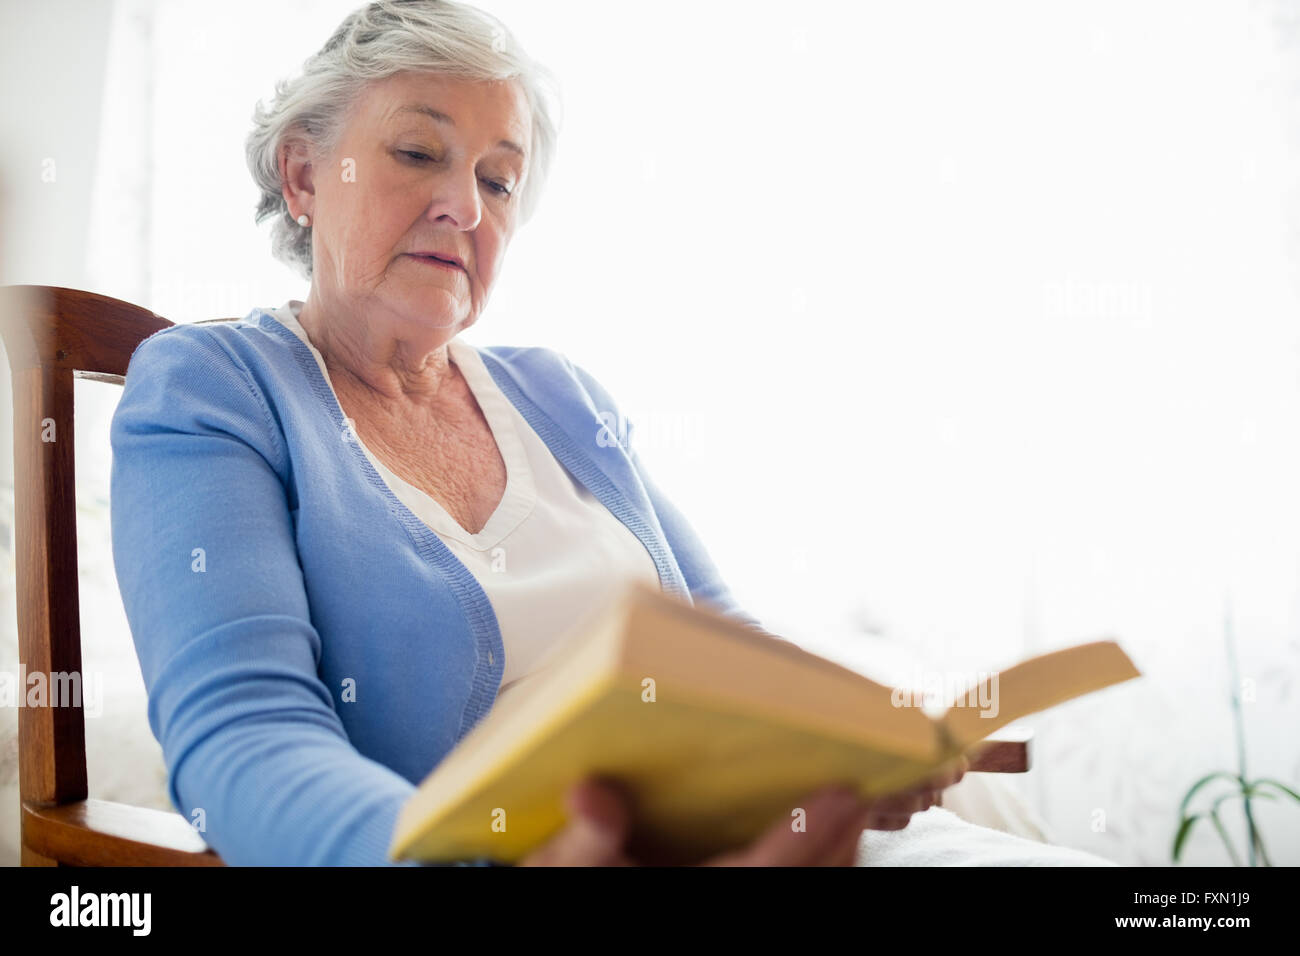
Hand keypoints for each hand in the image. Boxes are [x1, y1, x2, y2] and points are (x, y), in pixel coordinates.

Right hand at [517, 756, 968, 866]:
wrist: (579, 882)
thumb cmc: (574, 874)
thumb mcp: (564, 863)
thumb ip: (584, 835)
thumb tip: (591, 793)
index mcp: (693, 894)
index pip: (764, 873)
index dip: (806, 836)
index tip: (843, 795)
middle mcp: (726, 904)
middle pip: (807, 879)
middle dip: (841, 837)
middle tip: (868, 782)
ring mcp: (739, 903)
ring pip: (816, 885)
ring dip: (840, 850)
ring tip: (857, 800)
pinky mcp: (743, 893)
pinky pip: (801, 885)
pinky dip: (825, 859)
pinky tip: (833, 827)